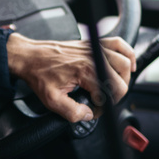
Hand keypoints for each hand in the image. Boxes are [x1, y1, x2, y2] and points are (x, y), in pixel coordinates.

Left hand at [6, 33, 136, 122]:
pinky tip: (128, 64)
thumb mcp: (52, 100)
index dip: (105, 106)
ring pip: (125, 61)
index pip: (111, 92)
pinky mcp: (93, 43)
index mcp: (85, 71)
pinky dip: (128, 53)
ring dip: (125, 77)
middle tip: (103, 101)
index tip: (94, 110)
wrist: (30, 57)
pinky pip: (119, 44)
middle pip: (122, 78)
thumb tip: (88, 115)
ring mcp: (94, 48)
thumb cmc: (39, 75)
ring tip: (115, 87)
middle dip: (117, 94)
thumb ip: (72, 112)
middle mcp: (93, 57)